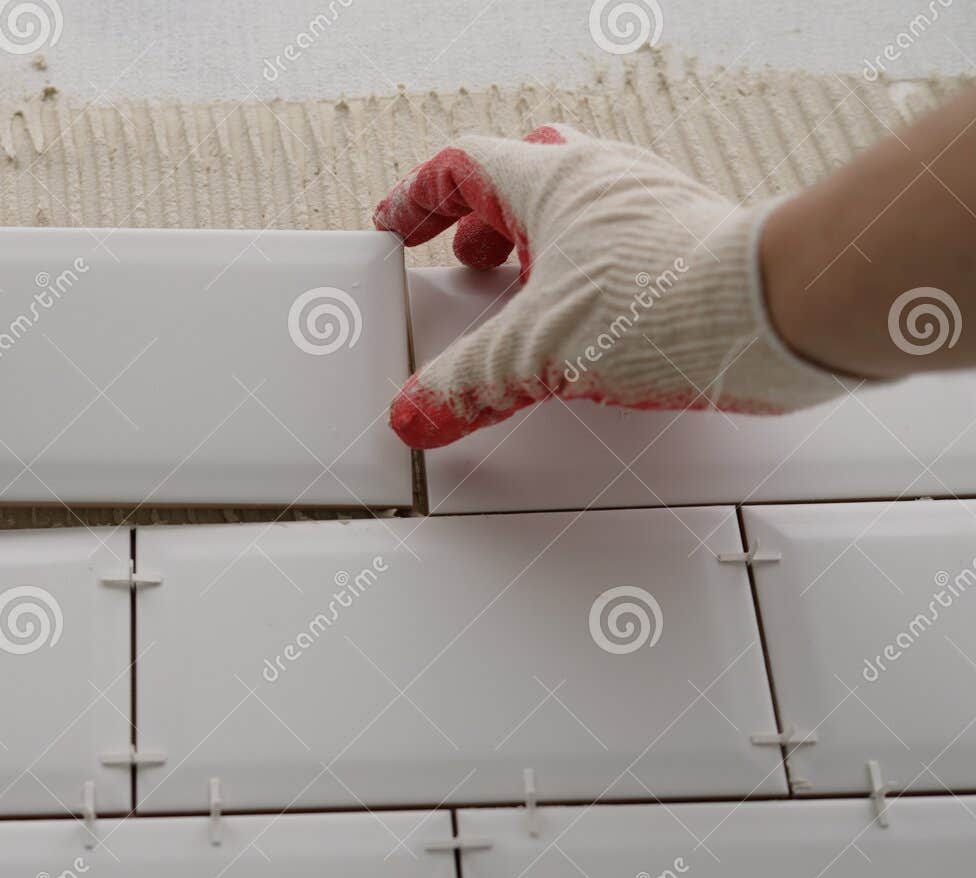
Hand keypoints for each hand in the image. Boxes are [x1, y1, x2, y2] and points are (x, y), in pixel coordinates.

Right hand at [373, 125, 848, 448]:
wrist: (779, 313)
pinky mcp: (690, 244)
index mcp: (553, 181)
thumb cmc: (669, 300)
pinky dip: (588, 270)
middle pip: (522, 175)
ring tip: (525, 291)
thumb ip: (466, 384)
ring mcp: (654, 206)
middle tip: (465, 255)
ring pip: (577, 205)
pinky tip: (592, 317)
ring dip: (538, 243)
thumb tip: (419, 410)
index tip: (397, 225)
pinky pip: (621, 241)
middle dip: (483, 219)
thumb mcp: (536, 353)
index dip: (417, 199)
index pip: (461, 168)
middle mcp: (605, 180)